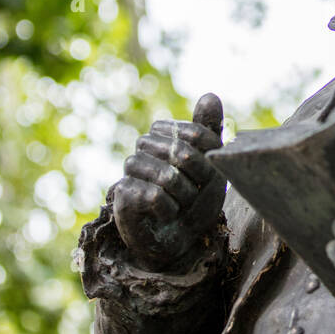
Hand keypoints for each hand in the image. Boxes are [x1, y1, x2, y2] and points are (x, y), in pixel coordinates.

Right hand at [112, 93, 225, 271]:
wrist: (178, 239)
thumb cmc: (196, 199)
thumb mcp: (212, 165)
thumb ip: (210, 130)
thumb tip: (210, 94)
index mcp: (165, 132)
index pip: (198, 135)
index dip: (211, 159)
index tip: (209, 176)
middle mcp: (144, 145)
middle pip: (183, 154)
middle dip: (198, 180)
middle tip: (193, 194)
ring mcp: (131, 167)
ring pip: (168, 177)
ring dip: (184, 197)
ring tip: (179, 205)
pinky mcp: (122, 192)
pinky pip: (155, 196)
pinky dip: (169, 209)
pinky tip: (166, 213)